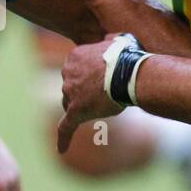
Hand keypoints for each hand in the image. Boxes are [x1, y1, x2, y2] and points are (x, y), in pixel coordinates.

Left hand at [57, 35, 124, 153]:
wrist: (129, 72)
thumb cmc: (128, 56)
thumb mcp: (118, 40)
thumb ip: (109, 41)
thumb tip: (109, 41)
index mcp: (74, 57)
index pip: (76, 70)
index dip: (87, 77)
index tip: (100, 78)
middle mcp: (67, 74)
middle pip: (71, 88)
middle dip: (83, 92)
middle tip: (102, 93)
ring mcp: (70, 93)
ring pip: (70, 104)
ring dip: (83, 106)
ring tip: (103, 106)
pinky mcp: (76, 111)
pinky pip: (65, 127)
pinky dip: (63, 138)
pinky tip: (61, 150)